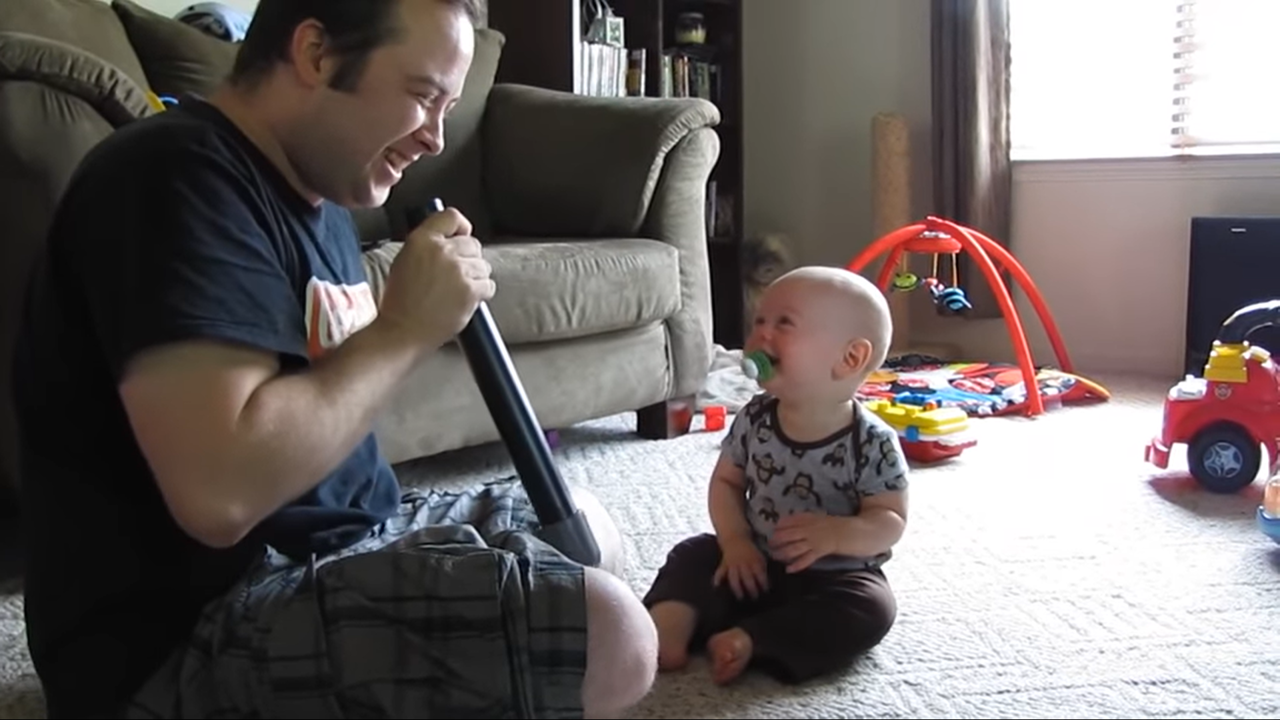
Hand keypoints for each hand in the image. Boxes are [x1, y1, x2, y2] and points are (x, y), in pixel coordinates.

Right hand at [378, 206, 494, 346]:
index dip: (461, 228)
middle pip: (473, 244)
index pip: (452, 216)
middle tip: (455, 276)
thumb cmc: (401, 302)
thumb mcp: (405, 260)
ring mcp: (458, 270)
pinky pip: (488, 285)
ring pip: (483, 265)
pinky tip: (464, 300)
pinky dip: (481, 293)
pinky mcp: (470, 290)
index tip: (461, 236)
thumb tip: (452, 237)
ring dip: (475, 277)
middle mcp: (442, 251)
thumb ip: (428, 244)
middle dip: (468, 258)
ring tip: (456, 291)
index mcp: (422, 240)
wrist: (402, 331)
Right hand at [713, 535, 768, 599]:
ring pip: (734, 577)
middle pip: (747, 577)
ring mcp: (732, 564)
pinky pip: (720, 571)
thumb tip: (767, 582)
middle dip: (751, 588)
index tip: (766, 591)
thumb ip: (761, 568)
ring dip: (737, 588)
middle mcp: (743, 563)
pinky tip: (716, 586)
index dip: (763, 582)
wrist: (735, 539)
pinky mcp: (724, 564)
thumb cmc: (749, 550)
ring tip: (740, 597)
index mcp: (753, 560)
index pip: (759, 573)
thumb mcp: (759, 556)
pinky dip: (718, 578)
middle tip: (754, 598)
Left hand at [768, 512, 840, 572]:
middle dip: (778, 540)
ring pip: (795, 548)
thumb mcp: (817, 516)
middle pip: (789, 535)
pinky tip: (788, 570)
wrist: (848, 532)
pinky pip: (806, 559)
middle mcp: (809, 531)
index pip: (791, 521)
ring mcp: (813, 542)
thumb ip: (802, 517)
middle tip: (769, 544)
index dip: (781, 525)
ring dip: (783, 552)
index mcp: (808, 520)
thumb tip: (783, 520)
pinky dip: (797, 565)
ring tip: (774, 556)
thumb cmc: (833, 524)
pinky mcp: (818, 552)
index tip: (773, 529)